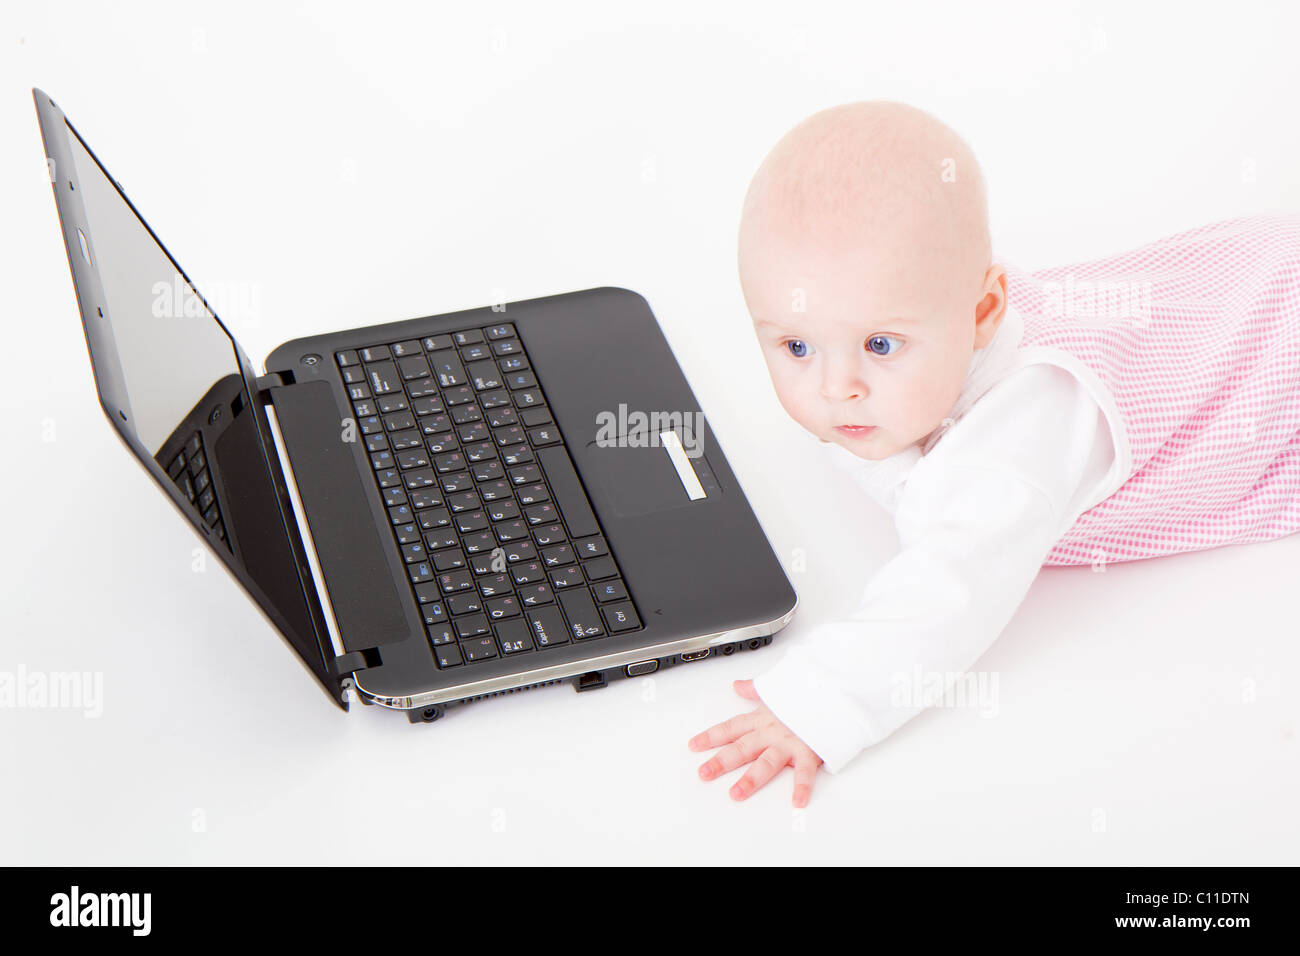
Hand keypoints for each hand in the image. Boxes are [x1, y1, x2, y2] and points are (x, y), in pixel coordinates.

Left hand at [688, 679, 823, 806]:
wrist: (835, 692)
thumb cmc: (808, 694)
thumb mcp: (779, 689)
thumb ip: (756, 690)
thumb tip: (738, 685)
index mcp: (764, 717)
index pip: (732, 727)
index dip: (712, 736)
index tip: (694, 746)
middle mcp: (773, 731)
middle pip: (742, 747)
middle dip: (721, 761)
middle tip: (704, 773)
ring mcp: (790, 742)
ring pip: (767, 762)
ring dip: (751, 779)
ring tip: (736, 794)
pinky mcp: (811, 751)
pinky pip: (805, 772)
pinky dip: (802, 787)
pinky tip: (796, 802)